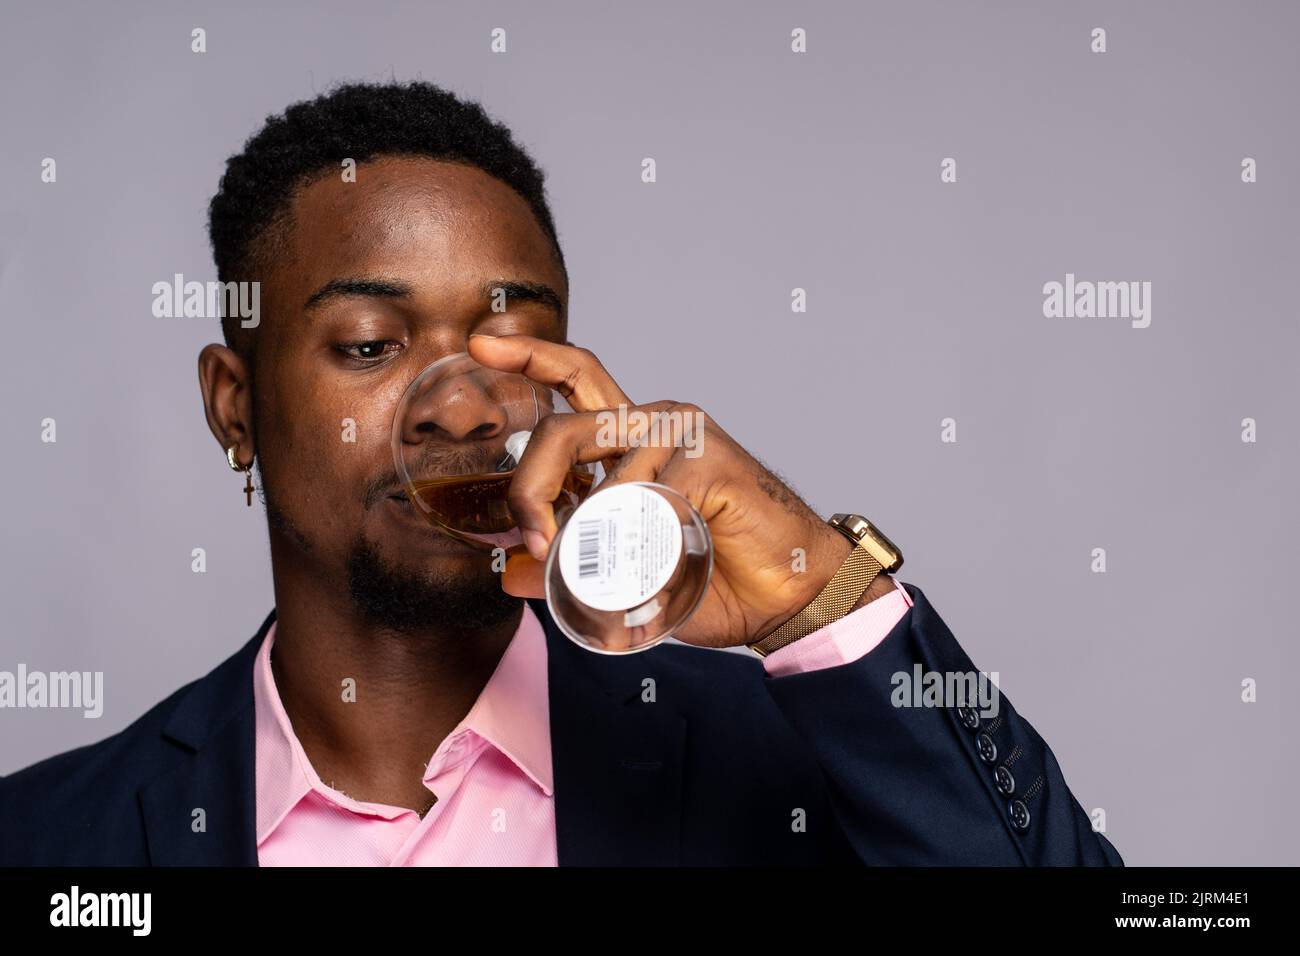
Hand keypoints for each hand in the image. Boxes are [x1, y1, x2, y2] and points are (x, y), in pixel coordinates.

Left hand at [468, 333, 857, 649]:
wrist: (787, 598)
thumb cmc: (714, 579)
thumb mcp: (622, 581)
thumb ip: (567, 569)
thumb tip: (510, 573)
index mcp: (631, 440)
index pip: (574, 380)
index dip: (530, 357)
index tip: (481, 345)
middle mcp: (653, 425)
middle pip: (564, 428)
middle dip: (528, 487)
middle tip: (529, 540)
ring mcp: (683, 436)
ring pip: (600, 472)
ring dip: (588, 535)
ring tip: (605, 581)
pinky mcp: (708, 459)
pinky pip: (643, 495)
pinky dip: (633, 539)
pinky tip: (654, 563)